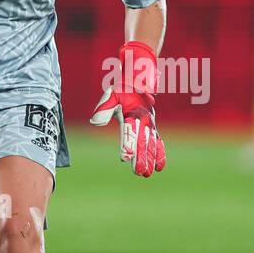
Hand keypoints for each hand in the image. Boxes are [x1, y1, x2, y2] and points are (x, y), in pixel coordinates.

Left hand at [89, 41, 166, 177]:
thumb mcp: (110, 95)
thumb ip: (103, 109)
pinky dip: (160, 153)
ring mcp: (150, 124)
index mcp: (132, 113)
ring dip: (150, 159)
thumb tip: (94, 122)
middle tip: (139, 173)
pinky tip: (160, 167)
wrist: (139, 78)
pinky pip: (158, 142)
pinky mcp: (153, 127)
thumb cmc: (122, 89)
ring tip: (148, 174)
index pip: (129, 133)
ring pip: (151, 145)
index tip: (124, 158)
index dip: (127, 146)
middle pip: (142, 142)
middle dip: (141, 158)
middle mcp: (144, 120)